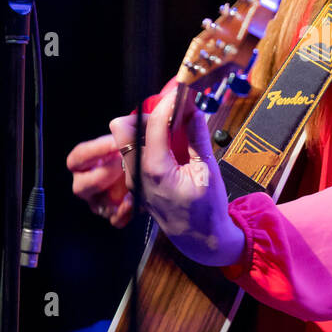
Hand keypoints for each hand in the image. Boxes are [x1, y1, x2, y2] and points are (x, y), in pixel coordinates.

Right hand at [66, 132, 133, 226]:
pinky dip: (124, 213)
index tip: (115, 142)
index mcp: (88, 163)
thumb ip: (131, 129)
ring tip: (132, 183)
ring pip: (95, 205)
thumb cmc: (138, 152)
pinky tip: (135, 201)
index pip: (79, 157)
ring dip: (113, 194)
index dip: (95, 150)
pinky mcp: (115, 216)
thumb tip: (127, 123)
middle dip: (103, 174)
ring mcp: (101, 202)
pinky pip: (115, 220)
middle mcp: (89, 183)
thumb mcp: (136, 137)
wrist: (153, 174)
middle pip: (80, 185)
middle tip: (122, 164)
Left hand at [109, 87, 245, 268]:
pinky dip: (147, 140)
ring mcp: (134, 179)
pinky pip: (132, 152)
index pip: (155, 123)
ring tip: (173, 127)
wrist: (200, 239)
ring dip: (146, 127)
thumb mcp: (208, 171)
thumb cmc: (207, 209)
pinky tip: (169, 142)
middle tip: (173, 113)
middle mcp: (137, 174)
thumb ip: (197, 138)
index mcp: (156, 170)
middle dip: (146, 114)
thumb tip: (194, 110)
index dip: (169, 103)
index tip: (182, 92)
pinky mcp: (137, 182)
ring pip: (125, 140)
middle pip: (123, 128)